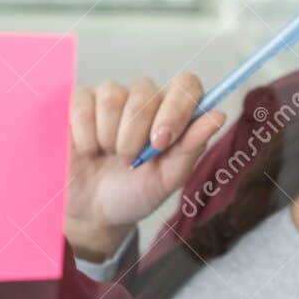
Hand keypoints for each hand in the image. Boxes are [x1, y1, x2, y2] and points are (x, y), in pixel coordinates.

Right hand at [65, 74, 226, 261]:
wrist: (94, 213)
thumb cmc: (135, 194)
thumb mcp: (167, 180)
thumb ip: (191, 147)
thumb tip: (219, 115)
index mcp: (172, 113)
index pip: (186, 84)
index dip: (176, 107)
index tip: (161, 141)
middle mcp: (144, 99)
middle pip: (145, 90)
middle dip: (135, 133)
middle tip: (130, 161)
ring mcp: (110, 98)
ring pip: (112, 95)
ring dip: (109, 136)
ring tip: (109, 155)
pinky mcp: (80, 102)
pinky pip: (82, 102)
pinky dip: (85, 134)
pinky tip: (88, 150)